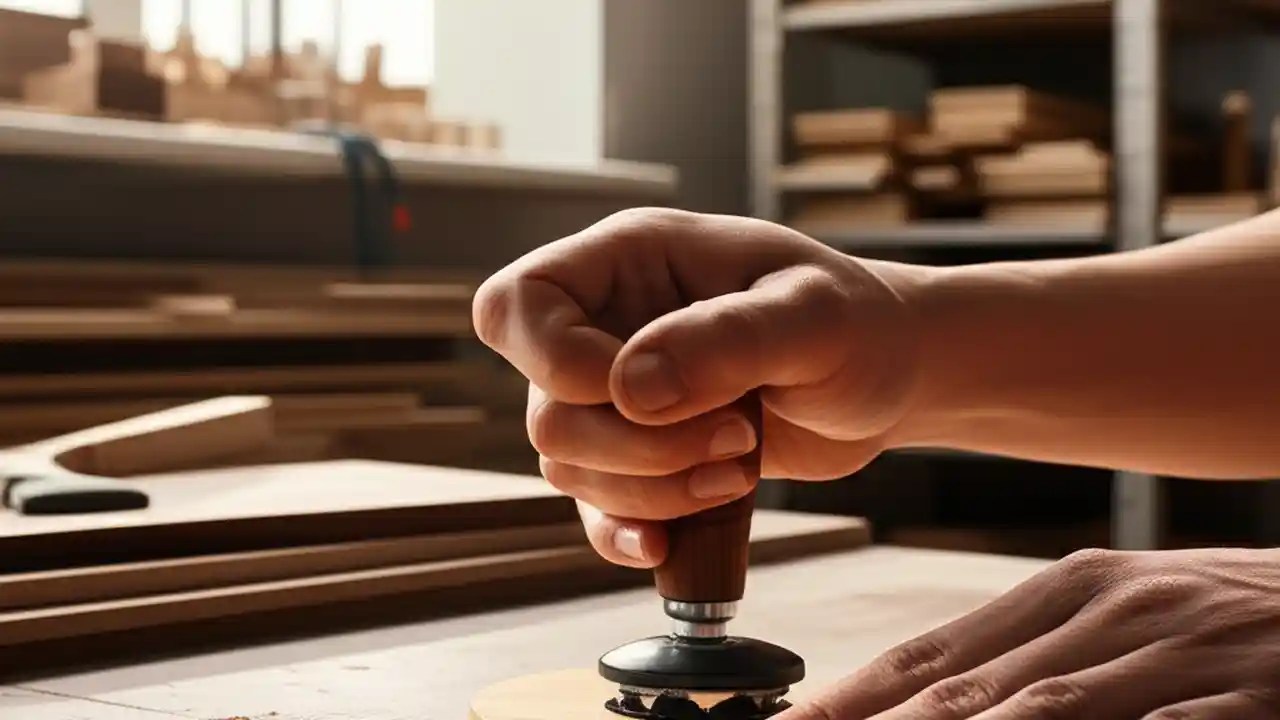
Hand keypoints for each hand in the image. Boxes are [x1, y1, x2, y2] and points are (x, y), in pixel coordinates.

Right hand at [472, 208, 923, 566]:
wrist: (889, 377)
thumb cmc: (857, 323)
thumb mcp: (812, 314)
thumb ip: (727, 341)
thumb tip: (631, 391)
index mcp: (628, 260)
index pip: (518, 305)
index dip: (554, 362)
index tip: (641, 392)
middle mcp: (607, 327)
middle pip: (545, 408)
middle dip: (636, 446)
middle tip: (734, 438)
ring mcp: (619, 397)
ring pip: (569, 467)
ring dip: (652, 489)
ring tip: (741, 468)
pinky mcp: (644, 457)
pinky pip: (597, 509)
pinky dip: (628, 533)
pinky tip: (670, 547)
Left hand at [780, 548, 1279, 718]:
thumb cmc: (1217, 611)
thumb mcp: (1119, 611)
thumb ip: (1030, 652)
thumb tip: (926, 696)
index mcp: (1069, 587)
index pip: (938, 648)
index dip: (859, 692)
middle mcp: (1111, 609)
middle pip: (973, 685)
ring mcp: (1178, 650)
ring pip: (1047, 708)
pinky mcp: (1247, 694)